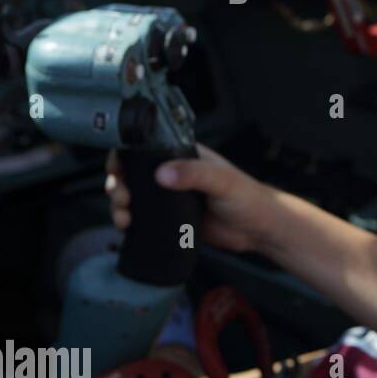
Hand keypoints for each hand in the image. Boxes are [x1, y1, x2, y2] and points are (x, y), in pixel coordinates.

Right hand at [104, 142, 275, 254]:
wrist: (260, 230)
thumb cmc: (249, 198)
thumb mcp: (222, 181)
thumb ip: (195, 174)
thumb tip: (163, 174)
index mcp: (185, 156)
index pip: (146, 147)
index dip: (125, 154)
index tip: (116, 167)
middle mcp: (175, 173)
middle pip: (133, 173)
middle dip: (118, 183)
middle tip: (122, 196)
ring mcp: (171, 197)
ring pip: (134, 196)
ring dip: (120, 204)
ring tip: (123, 215)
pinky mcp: (172, 219)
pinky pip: (143, 218)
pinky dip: (130, 221)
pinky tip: (127, 226)